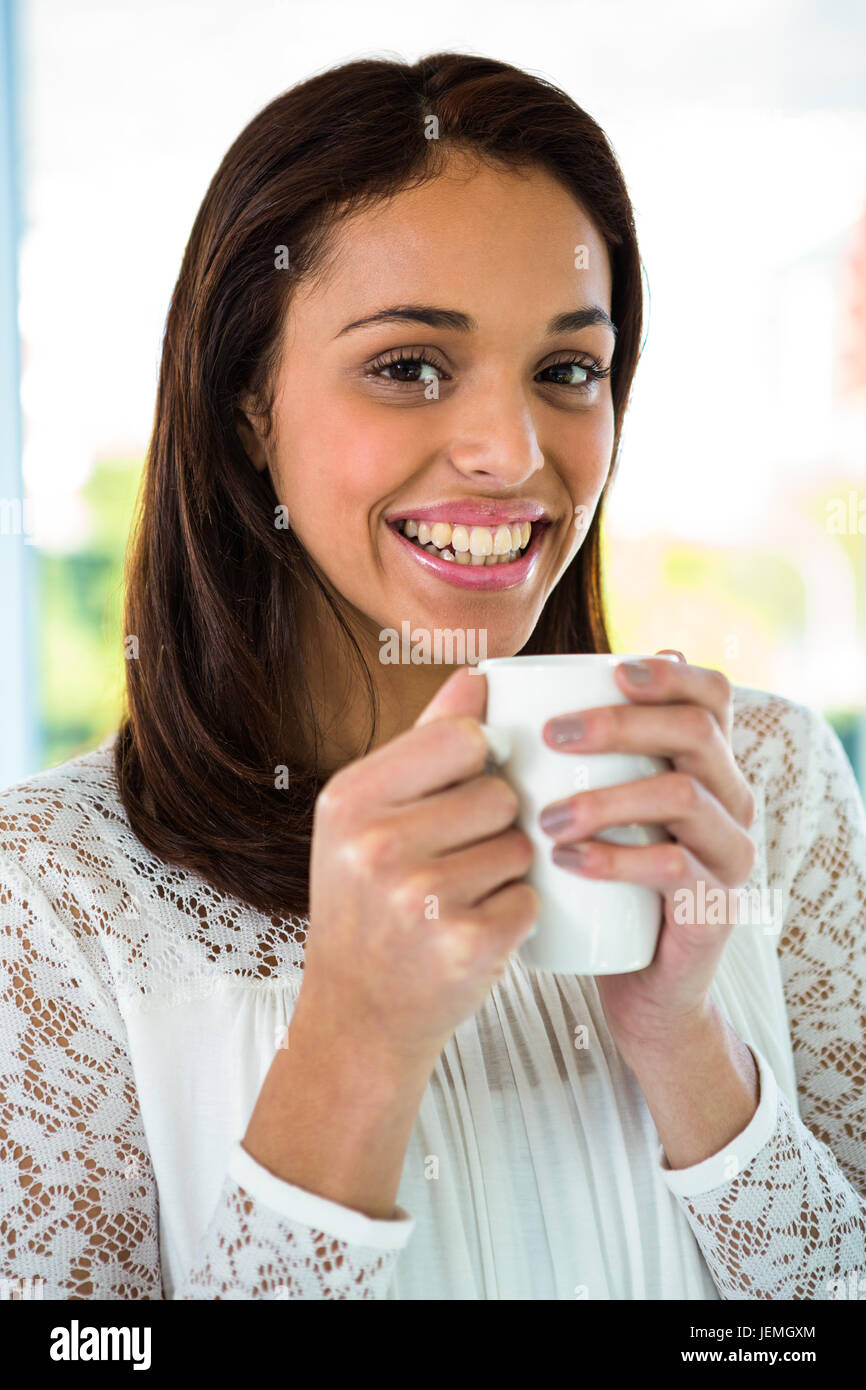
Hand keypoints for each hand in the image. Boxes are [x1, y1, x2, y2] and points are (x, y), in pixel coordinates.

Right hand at [303, 668, 536, 1070]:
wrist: (357, 1016)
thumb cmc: (367, 907)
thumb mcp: (366, 819)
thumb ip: (424, 745)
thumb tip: (478, 677)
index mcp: (350, 800)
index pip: (462, 738)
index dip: (479, 762)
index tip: (462, 791)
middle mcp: (377, 845)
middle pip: (500, 793)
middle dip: (496, 825)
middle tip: (455, 861)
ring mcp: (421, 899)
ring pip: (523, 846)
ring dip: (509, 871)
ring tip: (462, 897)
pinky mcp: (465, 946)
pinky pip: (531, 899)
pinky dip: (516, 916)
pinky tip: (475, 931)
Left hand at [538, 651, 755, 1061]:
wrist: (637, 983)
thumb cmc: (600, 881)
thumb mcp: (590, 808)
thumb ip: (566, 754)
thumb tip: (504, 685)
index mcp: (707, 764)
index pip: (712, 695)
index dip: (672, 673)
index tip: (612, 670)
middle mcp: (731, 801)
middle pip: (696, 733)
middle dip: (621, 724)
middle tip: (552, 735)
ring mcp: (729, 854)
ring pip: (685, 796)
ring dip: (609, 797)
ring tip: (547, 816)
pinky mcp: (714, 908)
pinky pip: (676, 868)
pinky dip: (617, 858)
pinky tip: (569, 861)